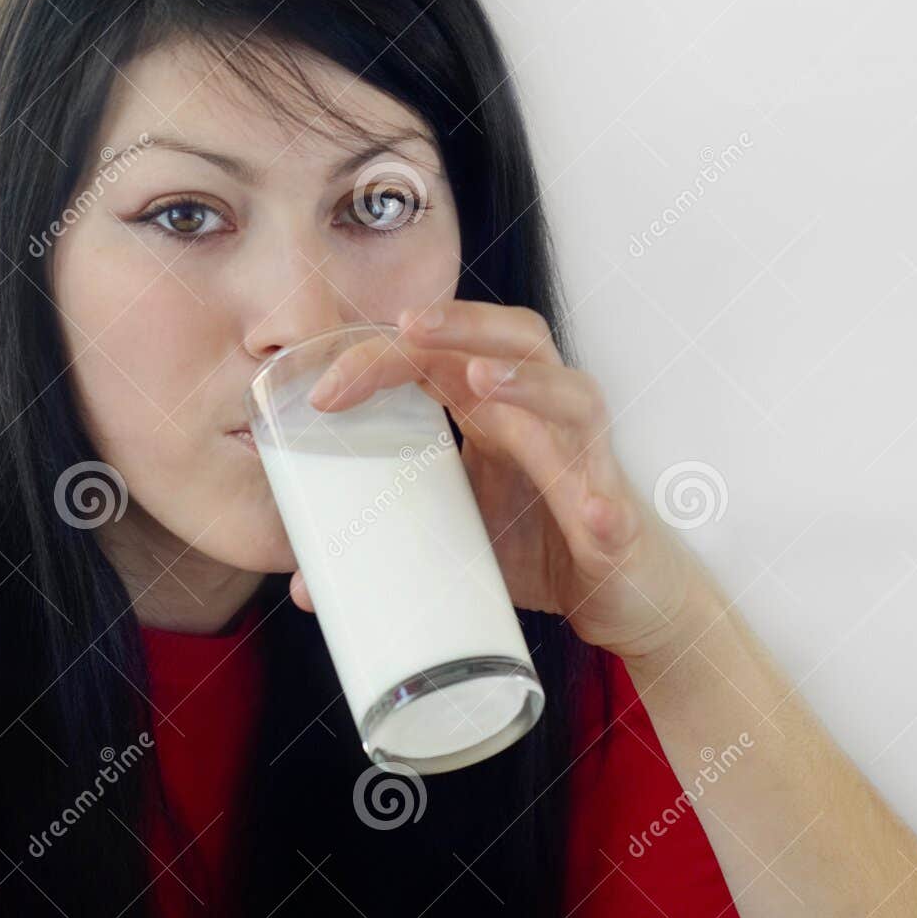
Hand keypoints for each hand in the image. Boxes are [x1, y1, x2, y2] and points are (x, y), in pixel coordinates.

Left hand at [288, 301, 717, 662]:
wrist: (616, 593)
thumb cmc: (533, 541)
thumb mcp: (450, 529)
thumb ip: (382, 542)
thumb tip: (298, 586)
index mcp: (493, 410)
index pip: (439, 356)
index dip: (383, 357)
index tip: (323, 391)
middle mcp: (543, 418)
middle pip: (516, 340)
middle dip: (464, 324)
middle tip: (411, 324)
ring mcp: (587, 461)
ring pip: (572, 398)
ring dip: (529, 385)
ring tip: (485, 382)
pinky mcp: (618, 519)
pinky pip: (614, 502)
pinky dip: (601, 503)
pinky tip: (591, 513)